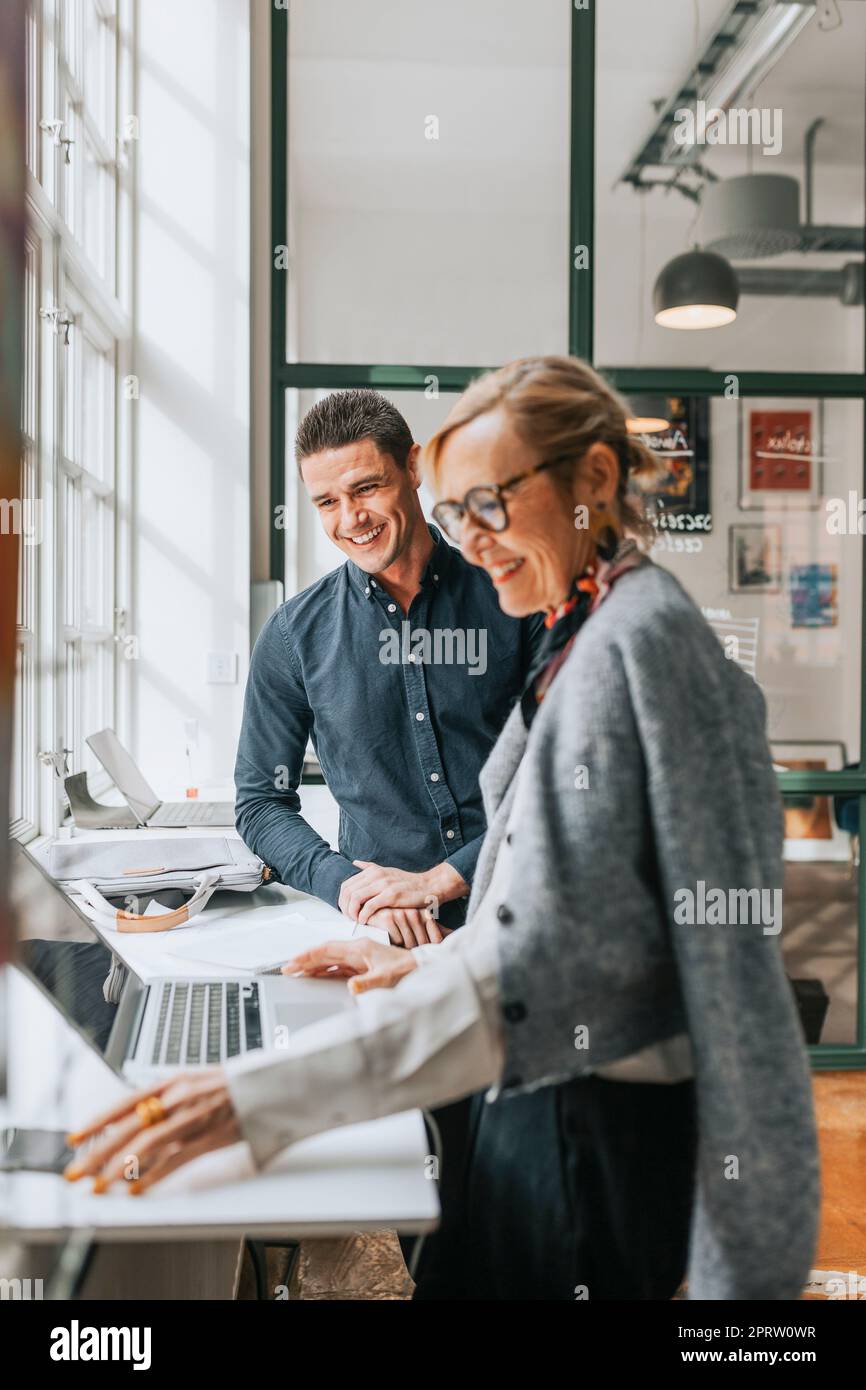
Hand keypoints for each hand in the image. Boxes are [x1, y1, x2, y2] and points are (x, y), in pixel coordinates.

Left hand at [64, 1069, 239, 1195]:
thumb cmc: (229, 1086)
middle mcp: (178, 1098)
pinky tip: (138, 1189)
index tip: (75, 1138)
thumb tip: (134, 1117)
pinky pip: (175, 1159)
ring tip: (100, 1185)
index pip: (125, 1103)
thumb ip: (165, 1099)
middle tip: (76, 1171)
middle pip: (129, 1127)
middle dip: (98, 1152)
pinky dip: (154, 1175)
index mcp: (172, 1083)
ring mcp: (193, 1118)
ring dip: (118, 1168)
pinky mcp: (209, 1138)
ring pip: (147, 1144)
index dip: (97, 1122)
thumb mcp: (192, 1082)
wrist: (267, 1086)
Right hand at [283, 936, 417, 993]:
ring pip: (330, 960)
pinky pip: (338, 968)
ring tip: (296, 972)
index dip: (309, 956)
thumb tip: (350, 988)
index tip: (293, 962)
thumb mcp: (387, 977)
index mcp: (359, 948)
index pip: (328, 949)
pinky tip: (316, 976)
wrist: (420, 967)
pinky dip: (325, 971)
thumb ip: (368, 982)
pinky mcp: (361, 966)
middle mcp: (356, 950)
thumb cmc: (406, 969)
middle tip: (287, 968)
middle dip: (305, 960)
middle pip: (325, 953)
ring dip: (313, 965)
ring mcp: (358, 958)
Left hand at [339, 860, 466, 924]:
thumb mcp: (388, 871)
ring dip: (352, 912)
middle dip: (344, 907)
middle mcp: (376, 875)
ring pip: (356, 898)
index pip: (347, 884)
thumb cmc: (408, 883)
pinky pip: (370, 907)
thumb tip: (355, 863)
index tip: (346, 910)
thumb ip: (370, 867)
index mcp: (373, 871)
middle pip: (348, 891)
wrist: (430, 886)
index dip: (342, 899)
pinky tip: (365, 921)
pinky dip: (363, 916)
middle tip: (349, 918)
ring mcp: (384, 885)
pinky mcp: (391, 896)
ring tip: (356, 920)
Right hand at [367, 906, 445, 947]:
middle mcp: (414, 912)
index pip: (437, 939)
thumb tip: (454, 936)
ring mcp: (401, 914)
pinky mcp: (387, 918)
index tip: (421, 950)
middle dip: (414, 949)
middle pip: (422, 943)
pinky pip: (396, 940)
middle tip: (405, 947)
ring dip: (402, 947)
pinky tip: (387, 935)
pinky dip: (392, 942)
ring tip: (396, 941)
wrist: (374, 914)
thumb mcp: (419, 925)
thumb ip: (436, 930)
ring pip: (409, 943)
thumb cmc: (398, 924)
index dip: (429, 949)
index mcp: (425, 914)